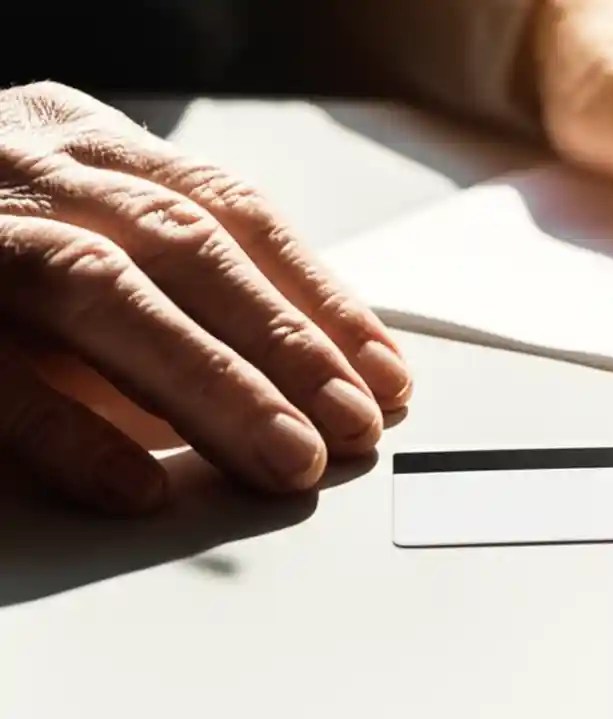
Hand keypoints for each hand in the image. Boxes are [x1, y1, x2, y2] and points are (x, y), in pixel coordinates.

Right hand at [0, 82, 412, 513]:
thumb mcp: (85, 236)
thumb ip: (177, 292)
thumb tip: (312, 378)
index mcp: (90, 147)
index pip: (233, 212)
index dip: (319, 294)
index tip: (387, 373)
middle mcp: (29, 168)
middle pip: (183, 248)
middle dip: (285, 346)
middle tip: (354, 430)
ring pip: (100, 290)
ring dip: (210, 385)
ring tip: (287, 461)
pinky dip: (69, 432)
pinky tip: (140, 487)